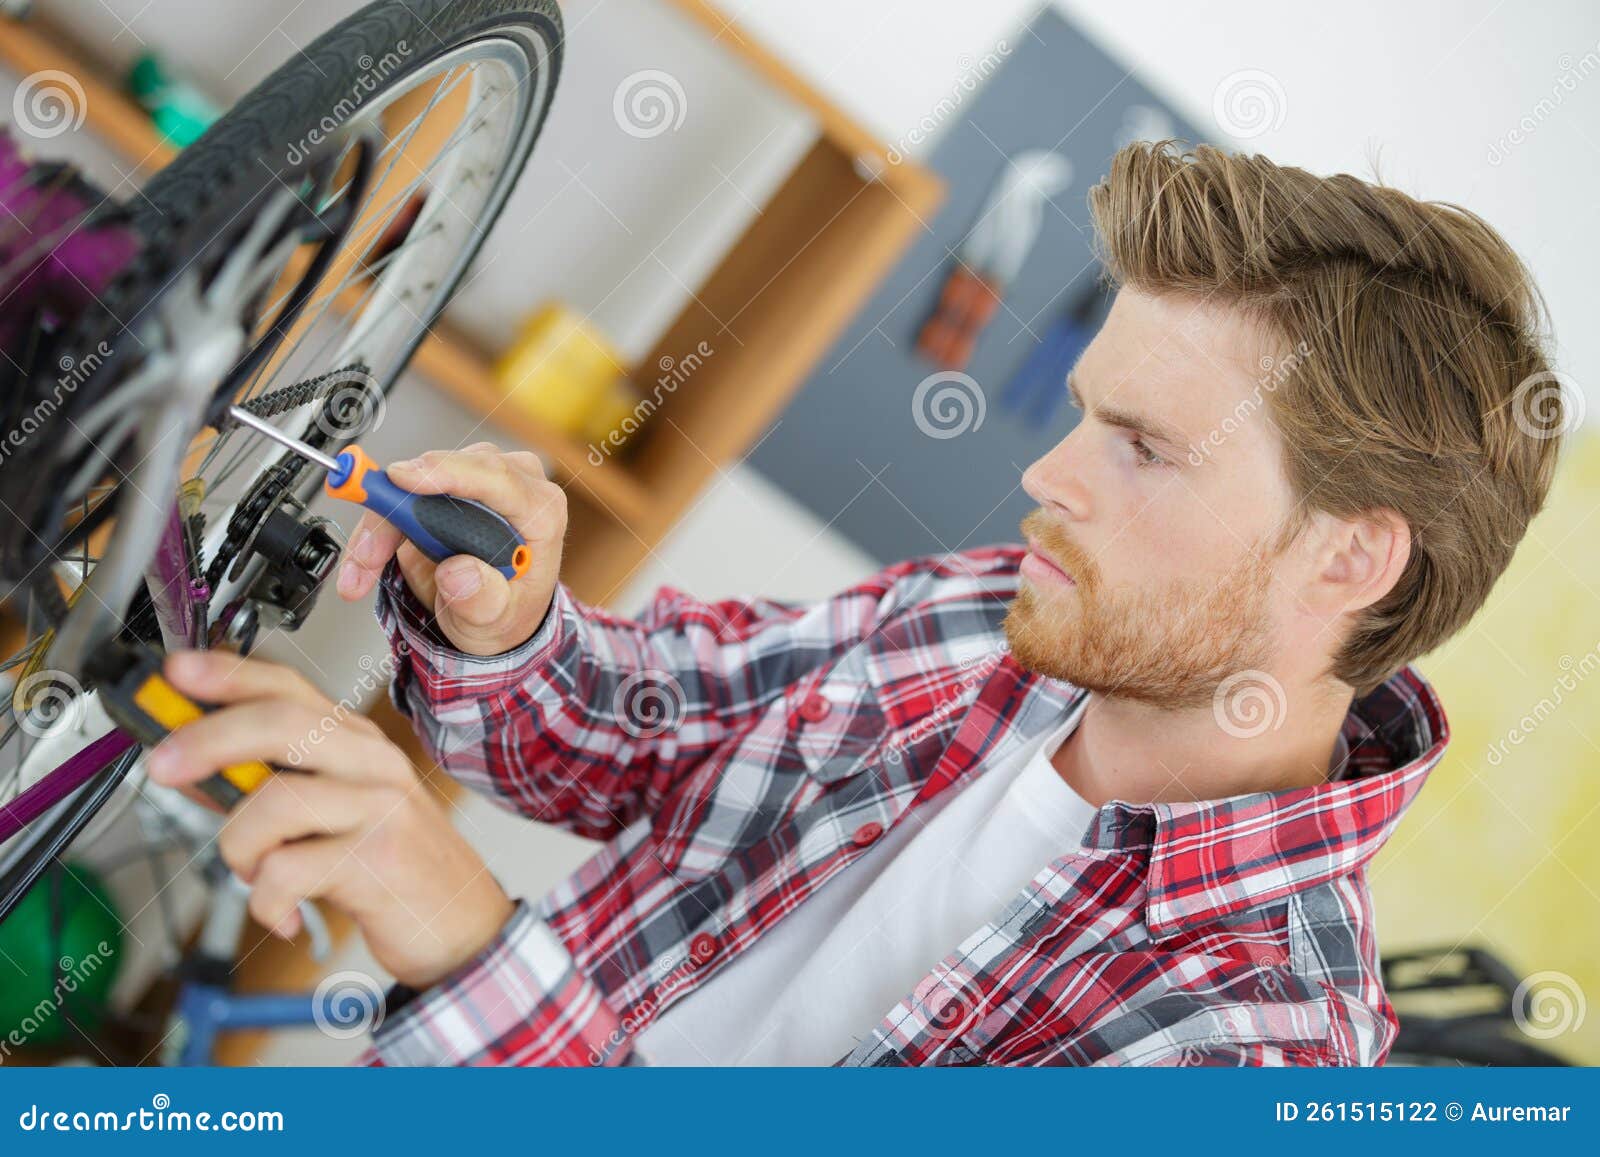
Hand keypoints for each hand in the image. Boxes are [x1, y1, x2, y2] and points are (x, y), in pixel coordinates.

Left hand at [145, 649, 513, 989]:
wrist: (463, 925)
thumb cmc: (392, 869)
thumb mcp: (332, 816)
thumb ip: (269, 788)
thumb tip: (190, 769)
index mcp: (357, 744)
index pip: (290, 688)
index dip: (229, 674)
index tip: (177, 672)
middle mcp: (373, 764)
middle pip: (280, 723)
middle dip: (207, 739)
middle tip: (163, 765)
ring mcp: (380, 807)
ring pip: (273, 802)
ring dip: (238, 849)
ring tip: (254, 875)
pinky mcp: (379, 858)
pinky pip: (285, 871)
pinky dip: (266, 901)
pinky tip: (283, 913)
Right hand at [334, 442, 566, 655]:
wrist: (494, 613)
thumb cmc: (506, 609)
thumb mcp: (499, 620)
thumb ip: (482, 601)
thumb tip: (458, 572)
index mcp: (542, 511)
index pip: (497, 477)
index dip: (447, 473)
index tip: (403, 478)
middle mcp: (514, 484)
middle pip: (447, 474)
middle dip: (397, 511)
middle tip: (368, 554)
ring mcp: (478, 479)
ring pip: (415, 481)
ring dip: (381, 524)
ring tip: (364, 570)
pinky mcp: (445, 484)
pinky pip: (400, 492)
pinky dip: (377, 525)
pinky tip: (364, 560)